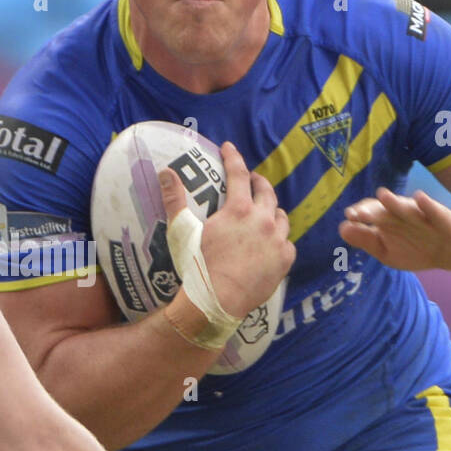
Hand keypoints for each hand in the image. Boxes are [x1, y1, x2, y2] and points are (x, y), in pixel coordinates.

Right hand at [160, 141, 293, 317]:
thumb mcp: (182, 231)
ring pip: (280, 216)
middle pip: (266, 191)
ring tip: (265, 212)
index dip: (233, 157)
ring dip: (272, 210)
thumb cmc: (198, 267)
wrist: (217, 302)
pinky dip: (278, 239)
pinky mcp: (284, 260)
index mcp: (239, 210)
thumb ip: (174, 200)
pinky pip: (286, 242)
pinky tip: (271, 243)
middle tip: (252, 180)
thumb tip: (165, 172)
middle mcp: (262, 220)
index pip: (238, 174)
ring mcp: (277, 240)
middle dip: (258, 182)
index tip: (229, 148)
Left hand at [339, 187, 450, 272]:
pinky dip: (428, 204)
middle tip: (357, 213)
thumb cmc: (415, 249)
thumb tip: (342, 228)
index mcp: (387, 220)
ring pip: (406, 209)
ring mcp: (423, 216)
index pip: (370, 212)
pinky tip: (419, 197)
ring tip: (382, 195)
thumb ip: (365, 240)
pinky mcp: (443, 219)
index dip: (361, 214)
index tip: (350, 216)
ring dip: (395, 202)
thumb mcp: (386, 251)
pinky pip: (435, 211)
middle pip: (385, 210)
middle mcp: (403, 214)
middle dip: (372, 211)